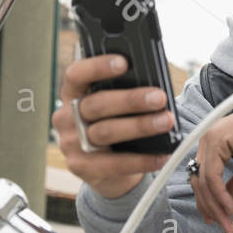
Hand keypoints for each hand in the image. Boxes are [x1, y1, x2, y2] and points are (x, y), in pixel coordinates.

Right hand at [50, 54, 173, 198]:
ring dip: (139, 126)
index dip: (97, 67)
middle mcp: (66, 117)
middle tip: (158, 98)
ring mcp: (71, 144)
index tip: (123, 62)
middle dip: (130, 100)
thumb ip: (124, 92)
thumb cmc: (113, 124)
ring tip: (165, 122)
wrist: (104, 170)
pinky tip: (161, 155)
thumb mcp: (113, 106)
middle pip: (96, 104)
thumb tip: (154, 87)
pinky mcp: (82, 167)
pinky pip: (114, 164)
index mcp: (72, 93)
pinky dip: (141, 160)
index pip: (77, 74)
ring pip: (105, 132)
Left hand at [192, 99, 232, 232]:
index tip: (216, 219)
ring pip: (203, 181)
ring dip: (216, 206)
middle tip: (224, 227)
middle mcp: (207, 140)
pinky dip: (219, 194)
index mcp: (213, 144)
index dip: (207, 201)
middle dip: (211, 208)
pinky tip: (231, 207)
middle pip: (199, 181)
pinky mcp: (217, 140)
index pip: (202, 178)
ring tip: (229, 221)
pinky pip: (212, 175)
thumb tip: (229, 203)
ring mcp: (210, 138)